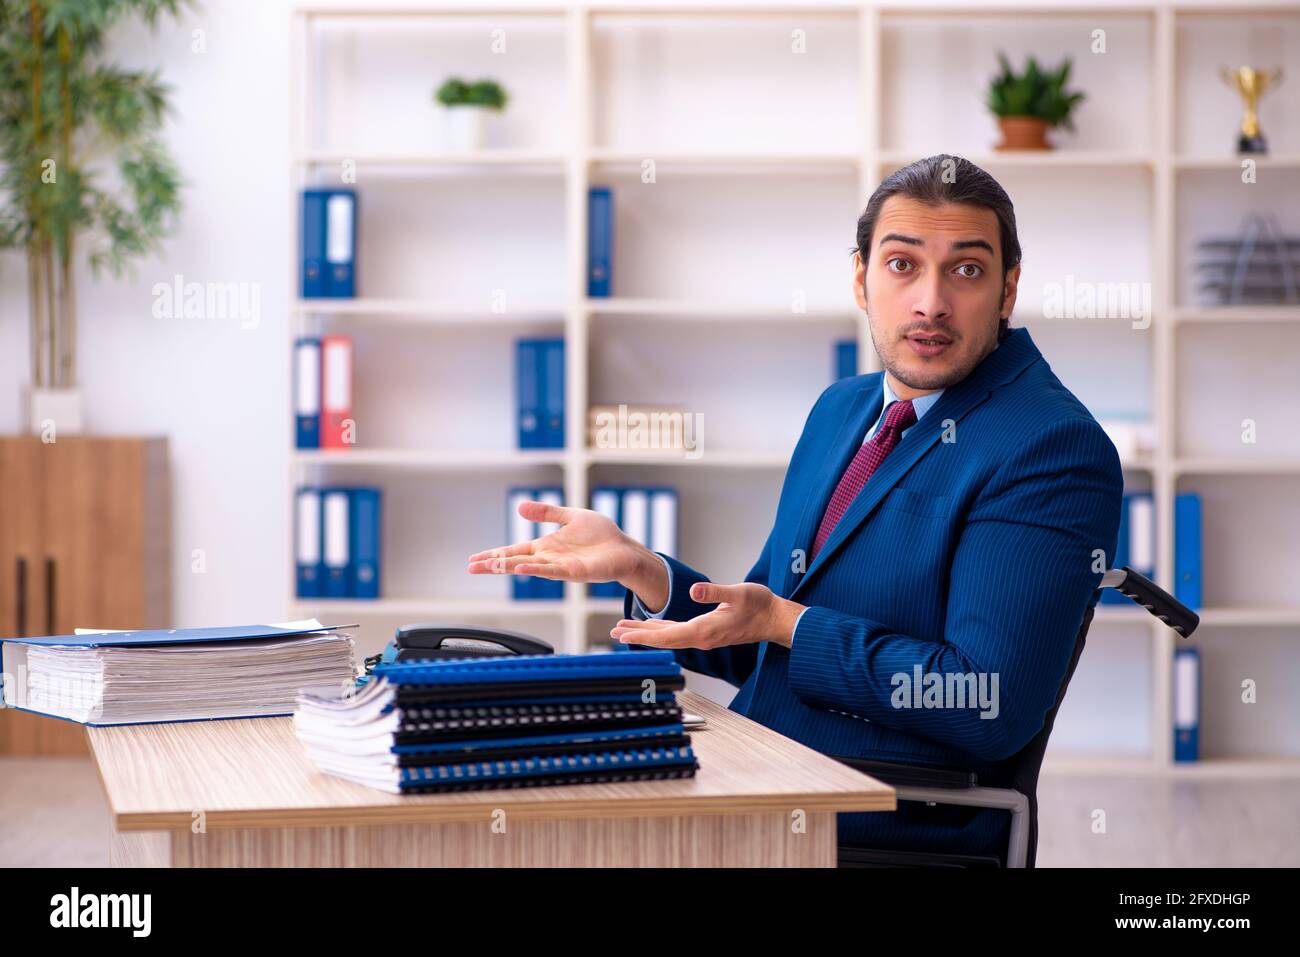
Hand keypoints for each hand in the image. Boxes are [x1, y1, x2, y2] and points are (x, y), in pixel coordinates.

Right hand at [467, 500, 654, 591]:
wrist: (624, 548)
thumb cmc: (601, 535)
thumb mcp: (570, 516)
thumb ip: (546, 512)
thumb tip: (520, 506)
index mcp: (546, 547)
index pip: (514, 552)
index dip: (494, 555)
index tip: (474, 560)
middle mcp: (549, 559)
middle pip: (514, 561)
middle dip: (492, 564)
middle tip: (471, 568)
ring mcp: (560, 567)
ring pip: (528, 567)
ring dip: (508, 568)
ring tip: (487, 567)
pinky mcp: (575, 571)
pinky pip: (552, 571)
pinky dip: (536, 570)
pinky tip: (522, 568)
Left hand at [610, 581, 804, 650]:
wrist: (775, 618)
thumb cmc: (759, 605)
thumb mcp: (738, 593)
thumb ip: (715, 592)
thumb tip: (694, 591)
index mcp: (704, 630)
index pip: (667, 636)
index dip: (644, 635)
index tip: (624, 634)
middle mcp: (701, 637)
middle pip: (663, 639)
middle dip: (638, 636)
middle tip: (613, 632)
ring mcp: (703, 636)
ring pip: (668, 636)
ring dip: (646, 633)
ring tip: (625, 629)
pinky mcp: (706, 631)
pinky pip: (677, 633)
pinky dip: (661, 630)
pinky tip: (651, 627)